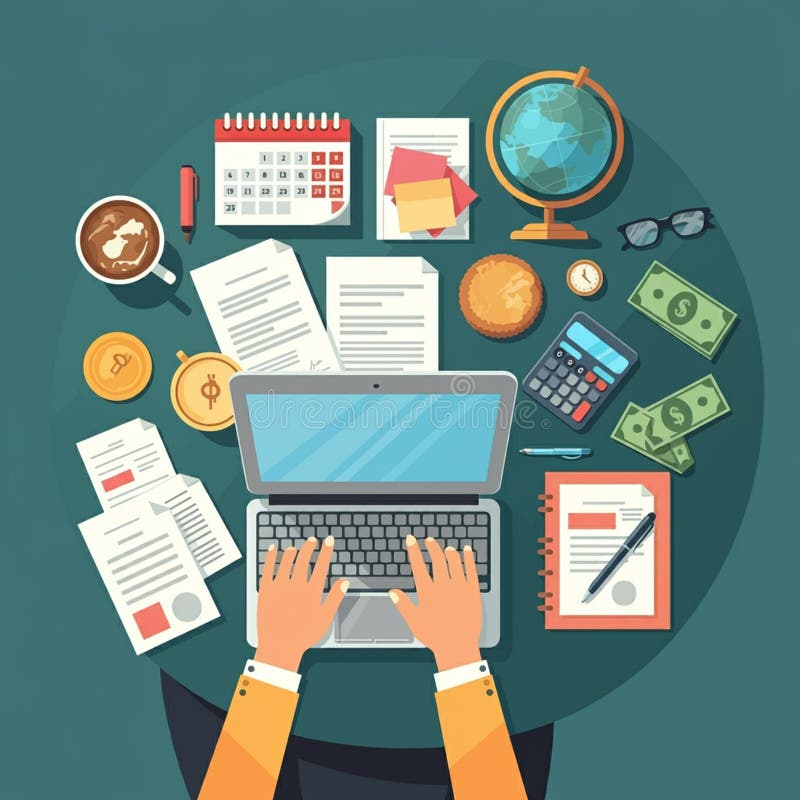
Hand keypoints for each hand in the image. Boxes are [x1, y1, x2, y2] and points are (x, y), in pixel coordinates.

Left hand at [255, 536, 348, 671]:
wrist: (279, 647)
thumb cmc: (303, 635)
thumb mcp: (324, 618)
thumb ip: (335, 598)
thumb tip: (344, 582)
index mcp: (311, 592)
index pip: (322, 565)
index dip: (327, 550)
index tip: (329, 540)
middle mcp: (296, 586)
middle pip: (304, 558)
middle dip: (309, 546)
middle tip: (312, 540)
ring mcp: (279, 586)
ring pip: (286, 560)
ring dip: (292, 551)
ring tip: (295, 548)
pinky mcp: (265, 590)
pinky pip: (267, 567)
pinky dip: (271, 556)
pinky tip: (273, 548)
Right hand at [388, 535, 481, 670]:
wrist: (458, 647)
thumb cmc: (435, 636)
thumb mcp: (414, 622)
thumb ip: (403, 605)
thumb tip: (392, 591)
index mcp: (428, 593)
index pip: (418, 566)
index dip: (413, 550)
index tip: (411, 539)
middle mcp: (443, 587)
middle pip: (437, 559)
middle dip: (432, 546)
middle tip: (429, 540)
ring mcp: (459, 588)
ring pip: (454, 562)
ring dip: (449, 552)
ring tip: (446, 548)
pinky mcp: (473, 592)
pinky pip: (472, 570)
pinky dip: (469, 558)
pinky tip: (467, 550)